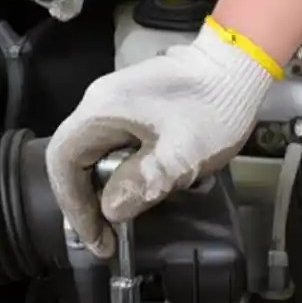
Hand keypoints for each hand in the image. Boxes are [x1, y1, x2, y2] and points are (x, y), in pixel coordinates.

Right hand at [46, 25, 274, 256]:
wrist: (238, 65)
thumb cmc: (211, 109)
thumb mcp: (179, 156)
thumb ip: (140, 184)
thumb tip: (111, 211)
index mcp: (100, 111)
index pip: (63, 162)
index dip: (74, 205)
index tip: (96, 237)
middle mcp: (98, 103)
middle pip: (72, 159)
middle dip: (84, 203)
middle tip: (105, 237)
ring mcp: (114, 102)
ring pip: (91, 154)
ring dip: (99, 191)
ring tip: (116, 224)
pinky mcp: (132, 107)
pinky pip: (110, 146)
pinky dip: (114, 175)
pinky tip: (131, 194)